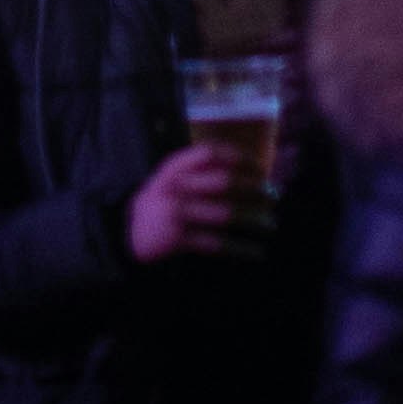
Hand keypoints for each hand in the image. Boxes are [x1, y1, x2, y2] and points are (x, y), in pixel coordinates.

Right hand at [129, 139, 272, 263]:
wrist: (128, 234)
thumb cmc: (161, 203)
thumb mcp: (172, 180)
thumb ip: (200, 172)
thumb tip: (249, 174)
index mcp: (175, 167)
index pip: (211, 152)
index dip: (239, 157)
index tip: (260, 166)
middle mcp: (176, 187)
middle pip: (224, 182)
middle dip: (254, 189)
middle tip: (273, 195)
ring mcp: (176, 213)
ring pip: (225, 214)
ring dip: (253, 219)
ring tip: (270, 224)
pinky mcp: (178, 239)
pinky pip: (216, 243)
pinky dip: (240, 248)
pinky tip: (256, 251)